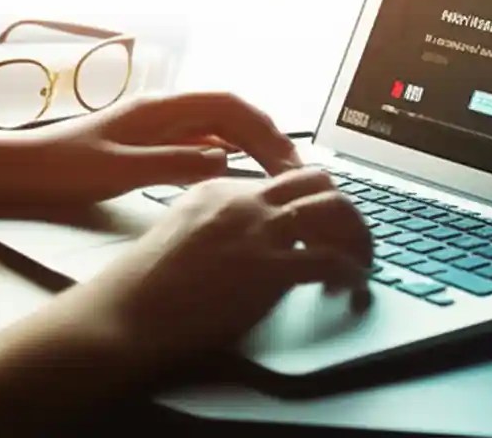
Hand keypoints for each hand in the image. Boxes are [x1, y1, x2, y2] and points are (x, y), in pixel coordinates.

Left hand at [28, 92, 302, 201]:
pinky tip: (237, 175)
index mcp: (161, 110)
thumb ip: (174, 162)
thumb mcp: (120, 170)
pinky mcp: (151, 143)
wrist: (22, 169)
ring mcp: (159, 127)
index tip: (286, 159)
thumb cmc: (64, 168)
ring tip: (276, 176)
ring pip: (219, 128)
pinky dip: (228, 154)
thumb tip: (225, 157)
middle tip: (293, 173)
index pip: (228, 106)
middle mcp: (165, 112)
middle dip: (267, 138)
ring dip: (251, 146)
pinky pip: (202, 142)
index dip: (264, 128)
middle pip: (230, 115)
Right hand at [52, 167, 373, 370]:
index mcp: (221, 188)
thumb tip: (249, 240)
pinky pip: (331, 260)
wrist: (130, 312)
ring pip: (334, 211)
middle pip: (317, 183)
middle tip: (349, 236)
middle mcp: (245, 200)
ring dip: (356, 235)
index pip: (283, 180)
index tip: (320, 225)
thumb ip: (219, 224)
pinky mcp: (270, 267)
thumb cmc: (146, 285)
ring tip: (361, 259)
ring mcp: (260, 231)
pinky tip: (353, 284)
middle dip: (341, 208)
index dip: (309, 203)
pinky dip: (352, 272)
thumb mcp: (182, 232)